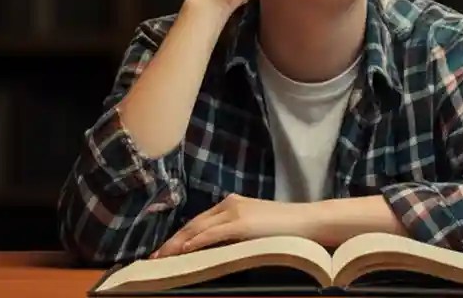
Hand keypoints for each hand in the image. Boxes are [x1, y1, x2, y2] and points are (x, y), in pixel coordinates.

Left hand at [152, 194, 311, 258]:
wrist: (308, 222)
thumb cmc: (286, 229)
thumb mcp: (255, 228)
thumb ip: (236, 233)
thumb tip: (217, 249)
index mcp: (232, 204)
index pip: (199, 222)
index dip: (180, 236)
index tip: (165, 250)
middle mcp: (229, 204)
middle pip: (193, 224)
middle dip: (172, 241)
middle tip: (155, 257)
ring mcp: (235, 213)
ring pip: (198, 228)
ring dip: (177, 244)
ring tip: (162, 257)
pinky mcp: (242, 223)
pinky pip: (213, 234)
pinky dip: (196, 242)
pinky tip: (184, 250)